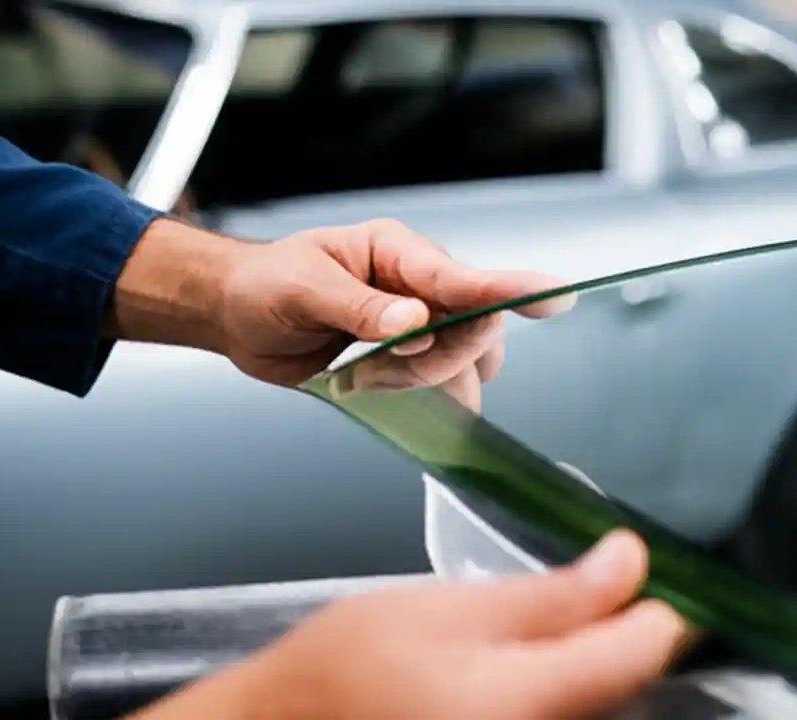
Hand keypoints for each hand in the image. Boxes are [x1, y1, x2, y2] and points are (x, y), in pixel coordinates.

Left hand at [108, 218, 573, 386]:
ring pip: (466, 360)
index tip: (556, 296)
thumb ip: (358, 307)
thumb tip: (413, 322)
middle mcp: (418, 284)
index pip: (461, 275)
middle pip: (473, 326)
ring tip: (364, 375)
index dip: (509, 287)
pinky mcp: (410, 357)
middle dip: (435, 358)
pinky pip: (447, 382)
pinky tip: (386, 392)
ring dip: (425, 380)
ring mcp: (420, 322)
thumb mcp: (302, 290)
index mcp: (396, 250)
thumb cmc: (266, 286)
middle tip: (377, 367)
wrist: (241, 317)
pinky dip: (426, 397)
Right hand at [129, 530, 691, 719]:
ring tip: (531, 631)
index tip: (648, 574)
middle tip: (582, 588)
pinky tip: (518, 670)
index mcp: (525, 704)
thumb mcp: (451, 608)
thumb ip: (554, 594)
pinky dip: (560, 692)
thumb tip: (630, 560)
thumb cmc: (349, 665)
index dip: (660, 602)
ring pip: (602, 706)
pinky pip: (565, 719)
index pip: (644, 653)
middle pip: (630, 685)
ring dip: (590, 664)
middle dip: (619, 631)